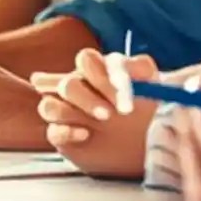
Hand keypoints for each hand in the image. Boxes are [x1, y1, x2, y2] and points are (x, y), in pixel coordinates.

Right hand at [30, 50, 160, 179]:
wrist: (150, 141)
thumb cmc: (150, 108)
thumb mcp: (152, 84)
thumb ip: (142, 68)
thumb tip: (134, 62)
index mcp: (97, 70)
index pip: (85, 60)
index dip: (99, 74)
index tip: (120, 93)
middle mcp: (80, 88)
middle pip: (66, 83)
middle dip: (86, 98)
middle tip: (110, 114)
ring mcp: (69, 112)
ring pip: (48, 106)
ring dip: (70, 113)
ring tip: (102, 121)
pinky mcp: (65, 136)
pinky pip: (53, 131)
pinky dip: (66, 132)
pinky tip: (85, 135)